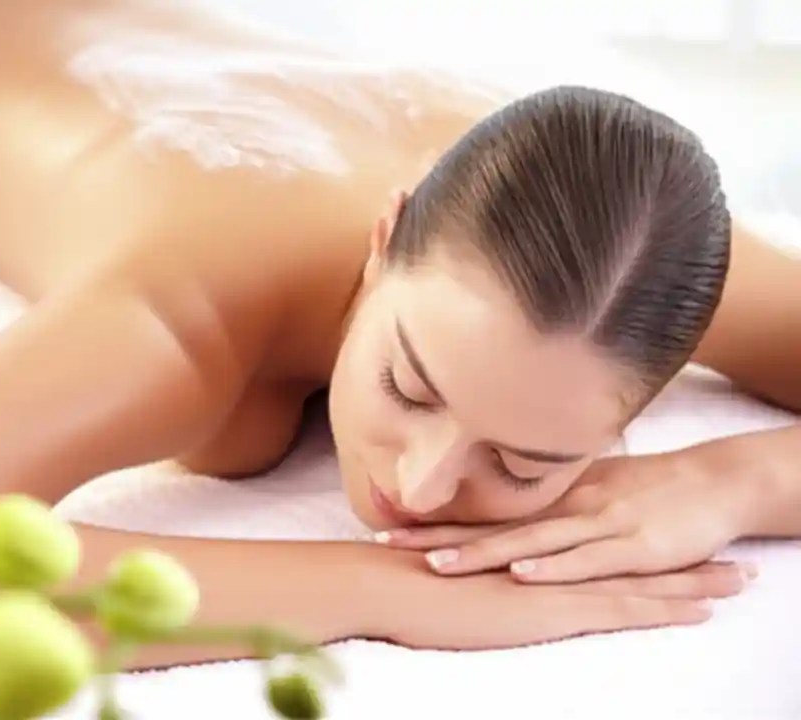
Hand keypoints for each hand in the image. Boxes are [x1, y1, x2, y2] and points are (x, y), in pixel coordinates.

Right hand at [373, 549, 746, 649]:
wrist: (391, 584)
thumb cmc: (406, 579)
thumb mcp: (450, 565)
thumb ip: (474, 561)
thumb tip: (478, 567)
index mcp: (529, 548)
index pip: (592, 544)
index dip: (635, 540)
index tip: (672, 537)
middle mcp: (551, 557)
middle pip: (627, 556)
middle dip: (681, 559)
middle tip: (728, 557)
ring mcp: (554, 580)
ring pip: (637, 578)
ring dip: (689, 582)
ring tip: (736, 580)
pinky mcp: (552, 607)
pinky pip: (621, 607)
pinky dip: (663, 607)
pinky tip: (699, 611)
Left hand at [381, 452, 760, 582]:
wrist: (715, 483)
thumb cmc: (646, 489)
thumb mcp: (586, 490)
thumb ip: (542, 504)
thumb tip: (496, 514)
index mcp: (550, 498)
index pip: (480, 511)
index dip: (434, 518)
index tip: (383, 521)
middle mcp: (564, 509)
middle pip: (490, 525)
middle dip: (437, 537)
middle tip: (386, 540)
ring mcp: (597, 527)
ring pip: (530, 542)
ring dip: (482, 554)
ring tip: (435, 563)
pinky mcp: (633, 547)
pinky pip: (587, 560)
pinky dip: (553, 568)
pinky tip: (521, 574)